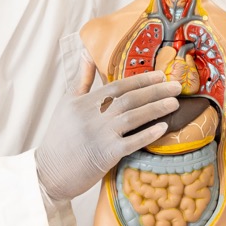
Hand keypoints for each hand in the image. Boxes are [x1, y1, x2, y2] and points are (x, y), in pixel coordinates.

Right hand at [35, 54, 180, 201]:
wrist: (47, 172)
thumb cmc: (59, 137)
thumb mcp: (67, 103)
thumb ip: (81, 79)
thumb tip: (86, 52)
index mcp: (83, 102)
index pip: (117, 86)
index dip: (141, 80)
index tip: (161, 76)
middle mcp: (92, 115)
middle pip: (130, 99)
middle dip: (156, 91)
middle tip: (177, 87)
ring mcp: (99, 135)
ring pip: (133, 117)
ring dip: (156, 109)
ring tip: (175, 104)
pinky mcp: (105, 155)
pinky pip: (132, 142)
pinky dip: (148, 134)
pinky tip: (163, 128)